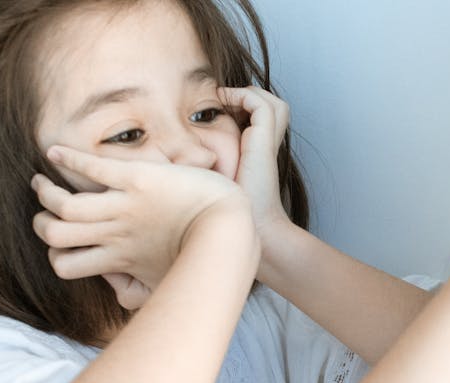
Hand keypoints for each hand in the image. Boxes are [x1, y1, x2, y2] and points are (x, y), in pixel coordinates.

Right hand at [31, 145, 247, 308]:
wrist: (231, 229)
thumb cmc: (205, 258)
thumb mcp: (167, 284)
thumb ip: (141, 292)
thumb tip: (121, 295)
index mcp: (121, 259)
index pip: (64, 265)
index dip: (56, 255)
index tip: (64, 243)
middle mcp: (116, 234)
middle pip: (53, 233)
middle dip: (41, 222)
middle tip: (45, 211)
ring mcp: (125, 206)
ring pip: (63, 203)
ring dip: (46, 191)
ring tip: (42, 182)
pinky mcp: (138, 178)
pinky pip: (93, 168)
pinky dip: (67, 158)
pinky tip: (53, 151)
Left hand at [218, 86, 291, 240]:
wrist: (251, 222)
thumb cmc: (229, 205)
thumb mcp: (216, 178)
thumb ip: (207, 162)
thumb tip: (175, 153)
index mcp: (261, 150)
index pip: (262, 116)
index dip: (243, 106)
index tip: (216, 110)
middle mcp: (268, 143)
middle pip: (274, 105)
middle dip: (250, 97)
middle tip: (223, 100)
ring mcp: (268, 140)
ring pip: (272, 101)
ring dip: (248, 94)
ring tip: (224, 99)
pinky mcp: (264, 138)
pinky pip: (258, 103)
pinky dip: (241, 96)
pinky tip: (222, 102)